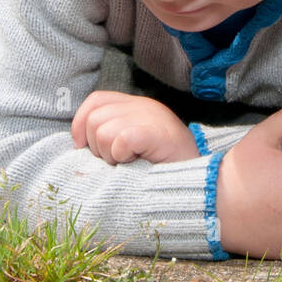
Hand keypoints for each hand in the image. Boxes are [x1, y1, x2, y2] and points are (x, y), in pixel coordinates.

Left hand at [71, 91, 199, 165]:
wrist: (203, 180)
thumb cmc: (165, 169)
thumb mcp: (135, 147)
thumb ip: (112, 137)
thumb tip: (78, 146)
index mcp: (137, 106)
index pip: (96, 101)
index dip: (80, 123)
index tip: (82, 147)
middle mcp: (142, 106)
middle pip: (93, 118)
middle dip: (95, 145)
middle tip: (115, 161)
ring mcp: (149, 117)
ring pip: (102, 131)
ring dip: (108, 154)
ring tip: (128, 162)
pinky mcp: (152, 132)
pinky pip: (119, 140)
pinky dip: (121, 155)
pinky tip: (135, 161)